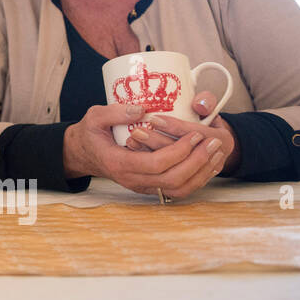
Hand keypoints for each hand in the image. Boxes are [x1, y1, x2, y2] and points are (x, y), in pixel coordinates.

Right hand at [63, 102, 227, 199]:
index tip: (194, 134)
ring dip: (202, 173)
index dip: (179, 151)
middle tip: (213, 142)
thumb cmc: (90, 133)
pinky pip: (177, 189)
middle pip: (173, 179)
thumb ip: (116, 111)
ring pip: (179, 189)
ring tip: (217, 153)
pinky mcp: (149, 186)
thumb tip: (142, 110)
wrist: (83, 153)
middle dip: (197, 162)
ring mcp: (141, 186)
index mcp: (119, 163)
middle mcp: (132, 179)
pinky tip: (208, 164)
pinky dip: (197, 179)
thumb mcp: (95, 116)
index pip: (156, 164)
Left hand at [128, 93, 240, 175]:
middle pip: (183, 154)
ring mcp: (200, 173)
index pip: (197, 134)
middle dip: (158, 142)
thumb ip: (206, 100)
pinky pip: (166, 178)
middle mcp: (213, 160)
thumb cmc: (205, 119)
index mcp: (222, 139)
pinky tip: (135, 152)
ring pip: (173, 170)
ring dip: (151, 154)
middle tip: (137, 130)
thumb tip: (199, 104)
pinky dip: (149, 165)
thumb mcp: (208, 105)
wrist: (208, 142)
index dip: (176, 127)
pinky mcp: (186, 180)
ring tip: (133, 140)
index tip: (154, 119)